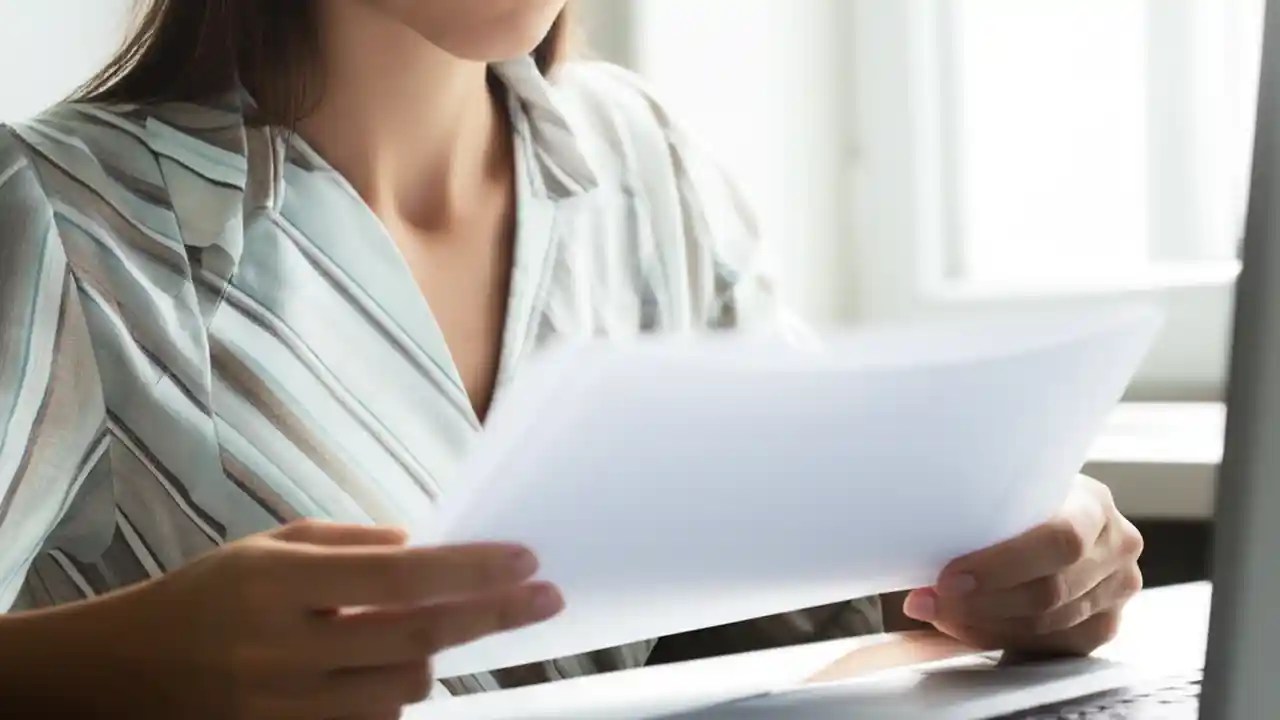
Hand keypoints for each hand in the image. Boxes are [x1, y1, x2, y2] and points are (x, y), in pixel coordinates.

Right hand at [108, 520, 561, 718]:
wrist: (119, 676)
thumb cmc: (204, 597)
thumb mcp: (267, 547)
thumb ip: (349, 545)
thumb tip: (426, 549)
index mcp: (277, 583)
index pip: (399, 577)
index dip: (471, 570)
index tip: (525, 560)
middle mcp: (282, 650)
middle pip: (417, 638)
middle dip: (491, 616)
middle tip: (545, 598)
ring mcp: (283, 708)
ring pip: (403, 691)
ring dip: (430, 657)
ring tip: (415, 632)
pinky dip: (391, 697)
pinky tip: (377, 670)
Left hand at [903, 476, 1143, 655]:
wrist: (1048, 516)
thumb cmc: (1015, 502)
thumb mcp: (1005, 490)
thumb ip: (976, 511)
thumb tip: (915, 547)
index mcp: (1093, 502)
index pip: (1060, 539)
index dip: (1001, 565)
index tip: (947, 578)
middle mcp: (1117, 545)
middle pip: (1051, 590)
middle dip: (980, 602)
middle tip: (927, 602)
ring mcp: (1118, 589)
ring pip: (1047, 623)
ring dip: (983, 623)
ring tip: (938, 612)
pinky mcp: (1105, 624)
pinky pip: (1050, 646)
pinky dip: (1000, 637)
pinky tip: (966, 625)